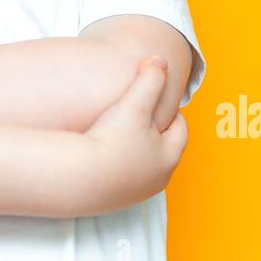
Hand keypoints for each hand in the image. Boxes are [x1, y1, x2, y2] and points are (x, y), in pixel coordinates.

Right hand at [81, 56, 188, 211]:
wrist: (80, 178)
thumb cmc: (111, 140)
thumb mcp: (134, 104)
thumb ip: (150, 80)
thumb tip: (160, 60)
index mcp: (169, 155)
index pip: (180, 128)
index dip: (170, 111)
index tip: (158, 100)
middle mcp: (158, 178)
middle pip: (164, 148)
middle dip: (155, 131)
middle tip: (141, 115)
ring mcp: (137, 192)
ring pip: (144, 165)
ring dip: (137, 150)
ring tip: (121, 132)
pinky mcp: (115, 200)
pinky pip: (124, 178)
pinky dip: (119, 165)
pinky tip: (104, 153)